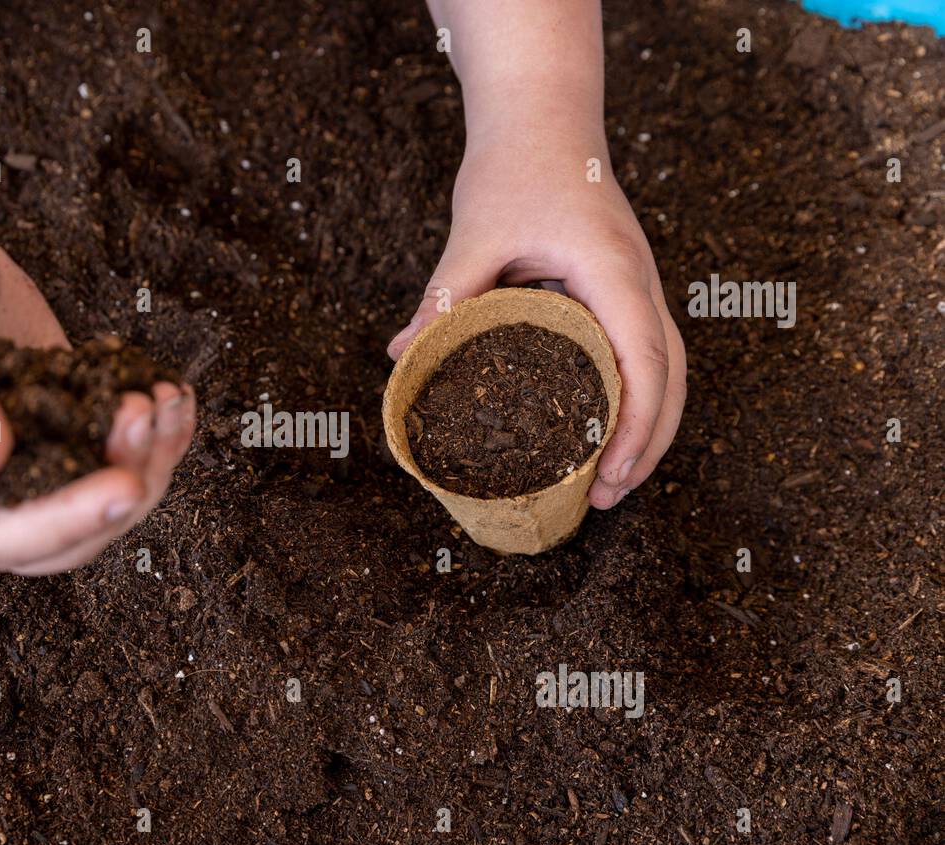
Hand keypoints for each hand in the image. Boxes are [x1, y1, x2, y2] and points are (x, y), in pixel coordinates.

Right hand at [0, 224, 193, 573]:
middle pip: (66, 538)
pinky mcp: (66, 430)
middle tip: (143, 416)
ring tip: (163, 398)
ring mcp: (28, 468)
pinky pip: (119, 453)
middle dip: (121, 488)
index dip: (63, 525)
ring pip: (103, 499)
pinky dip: (158, 432)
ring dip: (149, 459)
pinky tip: (174, 392)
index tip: (121, 486)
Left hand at [387, 131, 684, 508]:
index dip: (637, 426)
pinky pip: (644, 353)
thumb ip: (445, 296)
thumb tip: (399, 356)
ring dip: (648, 427)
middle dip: (649, 444)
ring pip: (668, 369)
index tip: (613, 475)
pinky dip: (633, 399)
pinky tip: (601, 432)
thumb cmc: (515, 165)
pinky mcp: (622, 290)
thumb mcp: (475, 231)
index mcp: (614, 271)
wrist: (544, 116)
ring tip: (610, 482)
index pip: (647, 362)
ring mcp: (638, 287)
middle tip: (607, 498)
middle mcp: (640, 282)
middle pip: (673, 379)